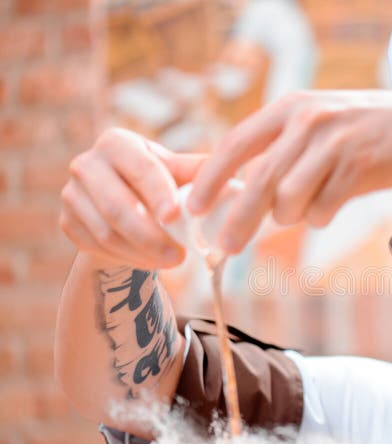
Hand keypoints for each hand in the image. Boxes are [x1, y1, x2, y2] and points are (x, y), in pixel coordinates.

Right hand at [61, 128, 206, 268]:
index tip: (176, 215)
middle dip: (152, 236)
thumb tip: (233, 175)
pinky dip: (128, 259)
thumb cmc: (161, 184)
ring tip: (173, 260)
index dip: (158, 193)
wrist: (127, 209)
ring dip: (143, 252)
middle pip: (118, 207)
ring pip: (107, 232)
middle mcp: (86, 164)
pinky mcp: (67, 223)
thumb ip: (201, 172)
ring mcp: (71, 194)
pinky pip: (97, 248)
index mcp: (117, 143)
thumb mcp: (179, 173)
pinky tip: (151, 261)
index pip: (140, 168)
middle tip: (181, 256)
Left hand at [187, 90, 391, 253]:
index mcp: (289, 108)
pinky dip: (321, 216)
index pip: (235, 145)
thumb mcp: (315, 121)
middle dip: (239, 220)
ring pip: (290, 201)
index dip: (212, 180)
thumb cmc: (359, 130)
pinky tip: (332, 203)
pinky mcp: (357, 169)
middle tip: (226, 247)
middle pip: (258, 182)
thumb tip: (239, 190)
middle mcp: (307, 121)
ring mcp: (333, 145)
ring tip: (307, 206)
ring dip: (293, 215)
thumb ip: (279, 146)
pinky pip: (322, 210)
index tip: (194, 209)